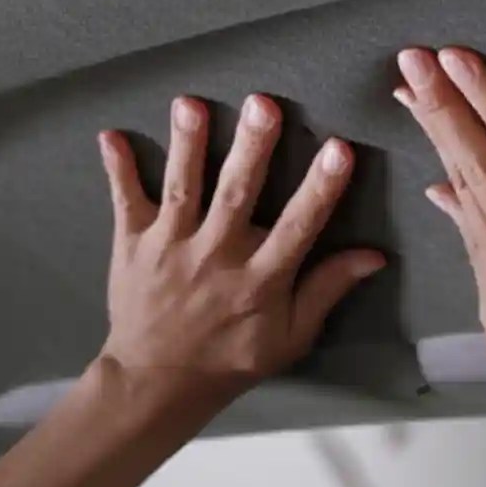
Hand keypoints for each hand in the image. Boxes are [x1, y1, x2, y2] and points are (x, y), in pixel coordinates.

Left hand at [96, 94, 385, 402]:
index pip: (297, 227)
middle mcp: (216, 257)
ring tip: (191, 105)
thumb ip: (327, 290)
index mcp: (260, 279)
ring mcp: (171, 248)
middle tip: (263, 105)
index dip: (319, 189)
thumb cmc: (231, 357)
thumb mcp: (290, 337)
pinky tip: (111, 136)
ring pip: (182, 189)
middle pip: (236, 195)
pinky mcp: (133, 244)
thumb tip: (373, 255)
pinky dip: (118, 170)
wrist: (156, 381)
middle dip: (250, 149)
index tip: (339, 149)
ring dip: (187, 146)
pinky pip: (125, 201)